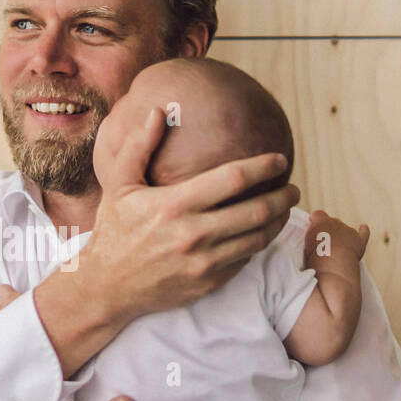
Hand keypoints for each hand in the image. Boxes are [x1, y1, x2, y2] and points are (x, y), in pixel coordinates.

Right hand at [78, 107, 300, 321]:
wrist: (107, 288)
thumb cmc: (115, 232)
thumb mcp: (119, 186)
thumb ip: (139, 147)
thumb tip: (159, 112)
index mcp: (174, 205)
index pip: (234, 178)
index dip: (263, 166)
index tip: (280, 160)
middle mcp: (193, 234)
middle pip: (257, 210)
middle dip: (284, 196)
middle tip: (292, 187)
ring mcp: (204, 262)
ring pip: (258, 238)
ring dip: (279, 221)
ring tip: (285, 209)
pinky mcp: (209, 283)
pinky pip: (245, 260)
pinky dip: (259, 244)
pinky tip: (261, 232)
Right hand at [304, 210, 369, 263]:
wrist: (333, 263)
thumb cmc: (316, 253)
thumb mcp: (307, 240)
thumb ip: (311, 231)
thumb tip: (316, 228)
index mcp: (322, 220)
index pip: (318, 214)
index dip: (315, 220)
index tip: (313, 227)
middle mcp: (336, 222)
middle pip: (333, 222)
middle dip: (329, 229)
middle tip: (324, 242)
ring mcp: (349, 231)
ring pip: (345, 229)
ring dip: (341, 235)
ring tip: (335, 248)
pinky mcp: (359, 241)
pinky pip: (363, 233)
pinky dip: (363, 230)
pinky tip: (363, 227)